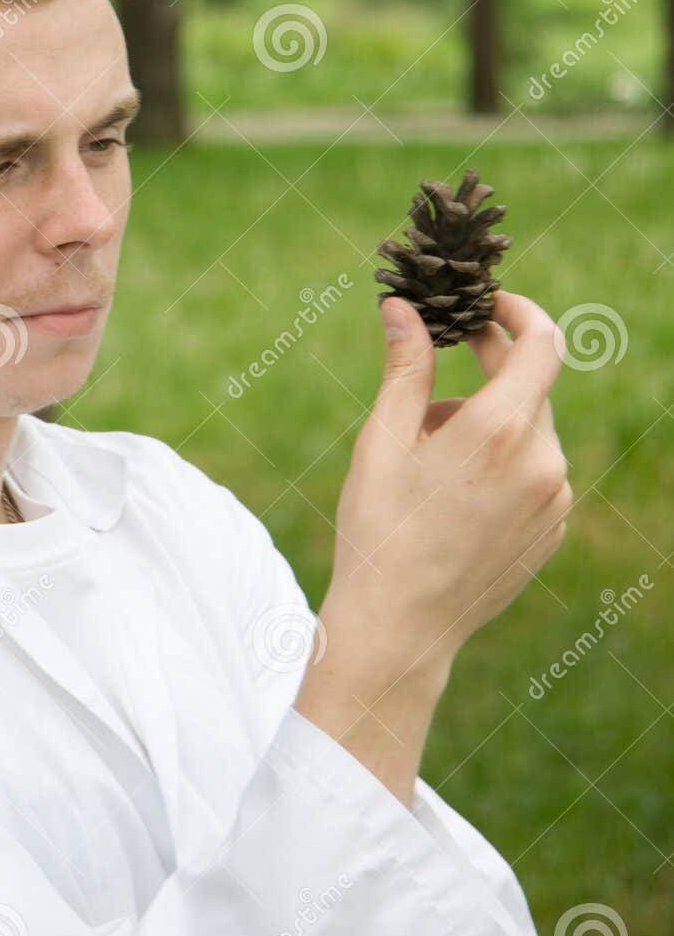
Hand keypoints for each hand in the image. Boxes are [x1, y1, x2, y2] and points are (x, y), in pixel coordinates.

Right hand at [321, 289, 572, 681]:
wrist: (400, 628)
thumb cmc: (381, 529)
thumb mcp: (383, 439)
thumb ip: (404, 367)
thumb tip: (402, 308)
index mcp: (501, 430)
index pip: (541, 343)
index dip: (517, 312)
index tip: (486, 307)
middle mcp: (543, 462)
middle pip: (528, 388)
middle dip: (482, 375)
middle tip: (428, 388)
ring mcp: (554, 502)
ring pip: (527, 433)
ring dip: (486, 425)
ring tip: (425, 463)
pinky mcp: (552, 532)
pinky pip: (534, 474)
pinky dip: (501, 466)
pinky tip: (451, 498)